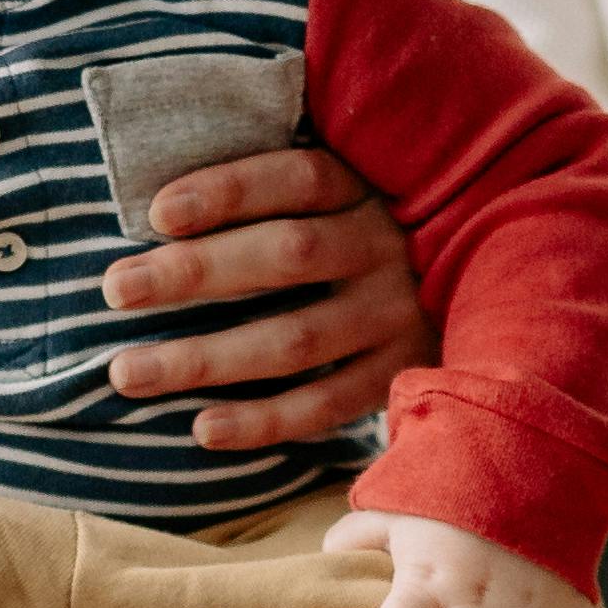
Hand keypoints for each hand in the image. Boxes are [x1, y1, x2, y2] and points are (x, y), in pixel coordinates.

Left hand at [104, 143, 430, 448]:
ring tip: (127, 373)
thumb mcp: (350, 190)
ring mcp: (397, 317)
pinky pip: (326, 406)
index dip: (228, 192)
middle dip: (194, 273)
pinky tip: (201, 429)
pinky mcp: (400, 376)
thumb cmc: (370, 234)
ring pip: (295, 339)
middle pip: (286, 255)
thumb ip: (282, 190)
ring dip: (205, 358)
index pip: (297, 178)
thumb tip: (167, 201)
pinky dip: (263, 421)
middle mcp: (387, 248)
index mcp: (368, 188)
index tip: (157, 214)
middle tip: (114, 290)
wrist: (493, 291)